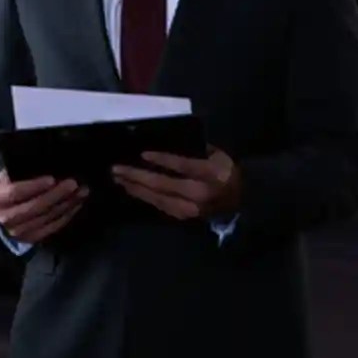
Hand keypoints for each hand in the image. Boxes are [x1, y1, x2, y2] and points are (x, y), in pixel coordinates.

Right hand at [0, 169, 88, 243]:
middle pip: (34, 208)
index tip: (52, 179)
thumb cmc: (9, 186)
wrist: (3, 211)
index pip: (16, 193)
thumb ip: (23, 170)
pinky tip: (77, 204)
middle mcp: (6, 218)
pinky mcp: (32, 239)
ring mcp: (19, 232)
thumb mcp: (9, 175)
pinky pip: (53, 227)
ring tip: (81, 191)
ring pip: (46, 218)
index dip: (34, 186)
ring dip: (67, 204)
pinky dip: (67, 215)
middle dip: (56, 195)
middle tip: (73, 184)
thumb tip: (46, 162)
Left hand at [112, 146, 240, 220]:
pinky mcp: (184, 217)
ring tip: (118, 178)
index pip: (182, 166)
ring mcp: (191, 209)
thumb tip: (166, 141)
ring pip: (158, 198)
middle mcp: (199, 193)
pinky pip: (160, 206)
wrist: (240, 199)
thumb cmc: (226, 170)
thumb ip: (194, 148)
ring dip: (135, 188)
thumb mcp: (216, 153)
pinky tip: (131, 189)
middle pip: (163, 185)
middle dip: (137, 176)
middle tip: (117, 168)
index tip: (142, 154)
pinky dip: (144, 197)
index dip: (162, 160)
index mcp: (210, 174)